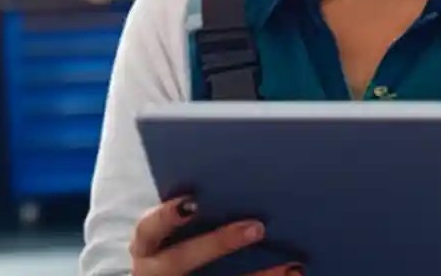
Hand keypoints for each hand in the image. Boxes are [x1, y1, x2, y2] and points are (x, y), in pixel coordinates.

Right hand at [129, 196, 303, 275]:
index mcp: (146, 245)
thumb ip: (192, 210)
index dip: (168, 216)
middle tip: (257, 227)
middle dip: (219, 243)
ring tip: (291, 263)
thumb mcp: (171, 232)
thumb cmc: (176, 241)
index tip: (194, 202)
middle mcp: (155, 271)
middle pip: (181, 260)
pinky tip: (294, 273)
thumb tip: (244, 175)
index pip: (150, 228)